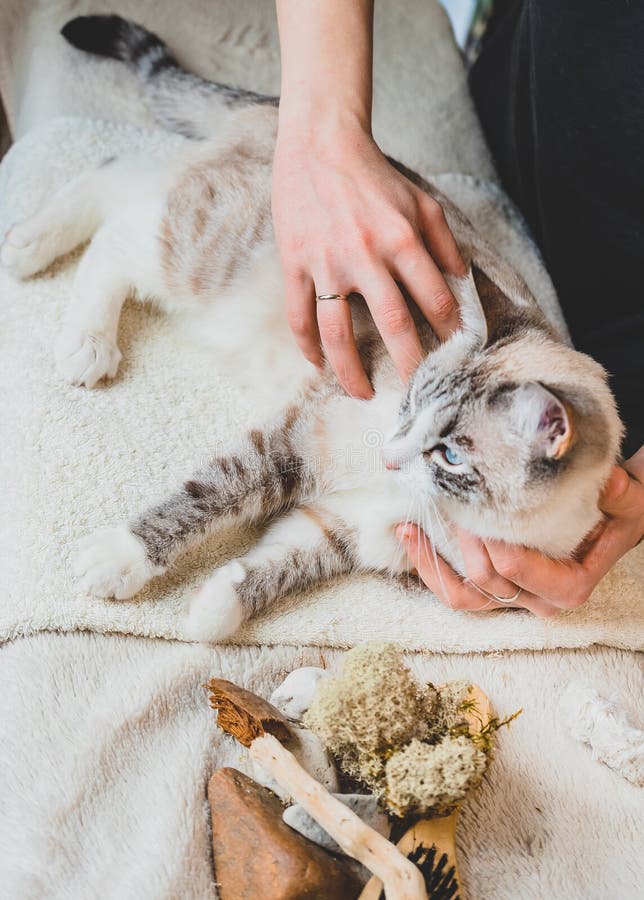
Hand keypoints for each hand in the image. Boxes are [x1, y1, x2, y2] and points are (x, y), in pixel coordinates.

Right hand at [272, 120, 464, 397]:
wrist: (320, 145)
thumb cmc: (374, 176)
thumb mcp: (421, 201)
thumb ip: (444, 243)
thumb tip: (462, 284)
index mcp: (402, 238)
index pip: (434, 297)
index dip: (448, 329)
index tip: (454, 352)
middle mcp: (365, 255)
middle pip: (392, 324)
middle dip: (410, 363)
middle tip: (418, 390)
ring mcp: (326, 263)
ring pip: (337, 333)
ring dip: (351, 372)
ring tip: (362, 394)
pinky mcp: (295, 264)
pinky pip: (300, 316)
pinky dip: (307, 347)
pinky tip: (318, 365)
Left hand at [397, 447, 643, 617]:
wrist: (610, 519)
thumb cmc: (616, 511)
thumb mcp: (628, 501)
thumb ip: (619, 495)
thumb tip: (611, 483)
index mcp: (569, 587)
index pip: (515, 567)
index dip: (489, 537)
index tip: (476, 501)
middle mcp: (539, 601)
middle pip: (487, 578)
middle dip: (464, 539)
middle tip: (450, 499)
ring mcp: (514, 599)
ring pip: (465, 595)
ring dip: (434, 562)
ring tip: (412, 525)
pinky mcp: (495, 591)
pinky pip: (456, 593)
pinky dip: (431, 570)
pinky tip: (411, 536)